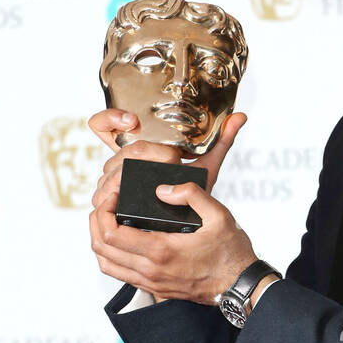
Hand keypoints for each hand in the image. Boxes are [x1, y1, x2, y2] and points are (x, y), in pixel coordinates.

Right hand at [87, 106, 246, 193]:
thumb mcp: (207, 166)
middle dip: (146, 151)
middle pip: (121, 149)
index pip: (105, 125)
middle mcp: (122, 163)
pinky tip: (123, 198)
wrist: (190, 225)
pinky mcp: (111, 204)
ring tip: (156, 179)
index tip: (133, 120)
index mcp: (139, 150)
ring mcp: (113, 183)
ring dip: (133, 172)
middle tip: (171, 159)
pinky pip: (102, 196)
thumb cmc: (193, 193)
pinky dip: (113, 194)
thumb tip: (240, 117)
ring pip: (111, 171)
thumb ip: (221, 141)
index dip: (112, 117)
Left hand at [88, 109, 249, 301]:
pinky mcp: (155, 288)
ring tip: (108, 219)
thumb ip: (191, 194)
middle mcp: (150, 270)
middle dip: (96, 221)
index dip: (103, 209)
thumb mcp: (219, 215)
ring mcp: (151, 282)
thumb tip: (163, 188)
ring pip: (105, 263)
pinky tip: (121, 240)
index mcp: (160, 251)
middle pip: (100, 248)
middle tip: (107, 203)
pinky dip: (111, 255)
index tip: (114, 194)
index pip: (110, 233)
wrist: (241, 286)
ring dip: (100, 240)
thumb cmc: (232, 253)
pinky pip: (119, 273)